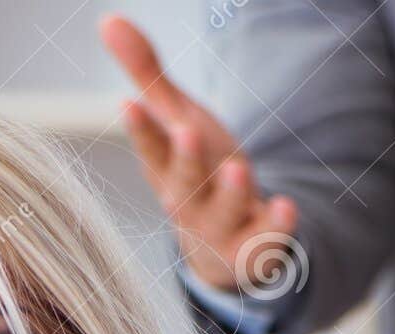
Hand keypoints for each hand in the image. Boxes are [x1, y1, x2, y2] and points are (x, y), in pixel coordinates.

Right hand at [100, 13, 300, 294]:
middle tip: (187, 132)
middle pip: (183, 185)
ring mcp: (221, 229)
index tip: (128, 104)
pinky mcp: (253, 247)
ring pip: (222, 215)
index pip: (151, 151)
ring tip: (238, 169)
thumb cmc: (198, 173)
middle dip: (185, 161)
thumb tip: (108, 19)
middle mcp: (190, 204)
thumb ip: (148, 74)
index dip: (141, 130)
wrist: (222, 250)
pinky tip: (286, 205)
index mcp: (167, 172)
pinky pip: (264, 241)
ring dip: (230, 194)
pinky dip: (275, 228)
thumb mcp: (177, 121)